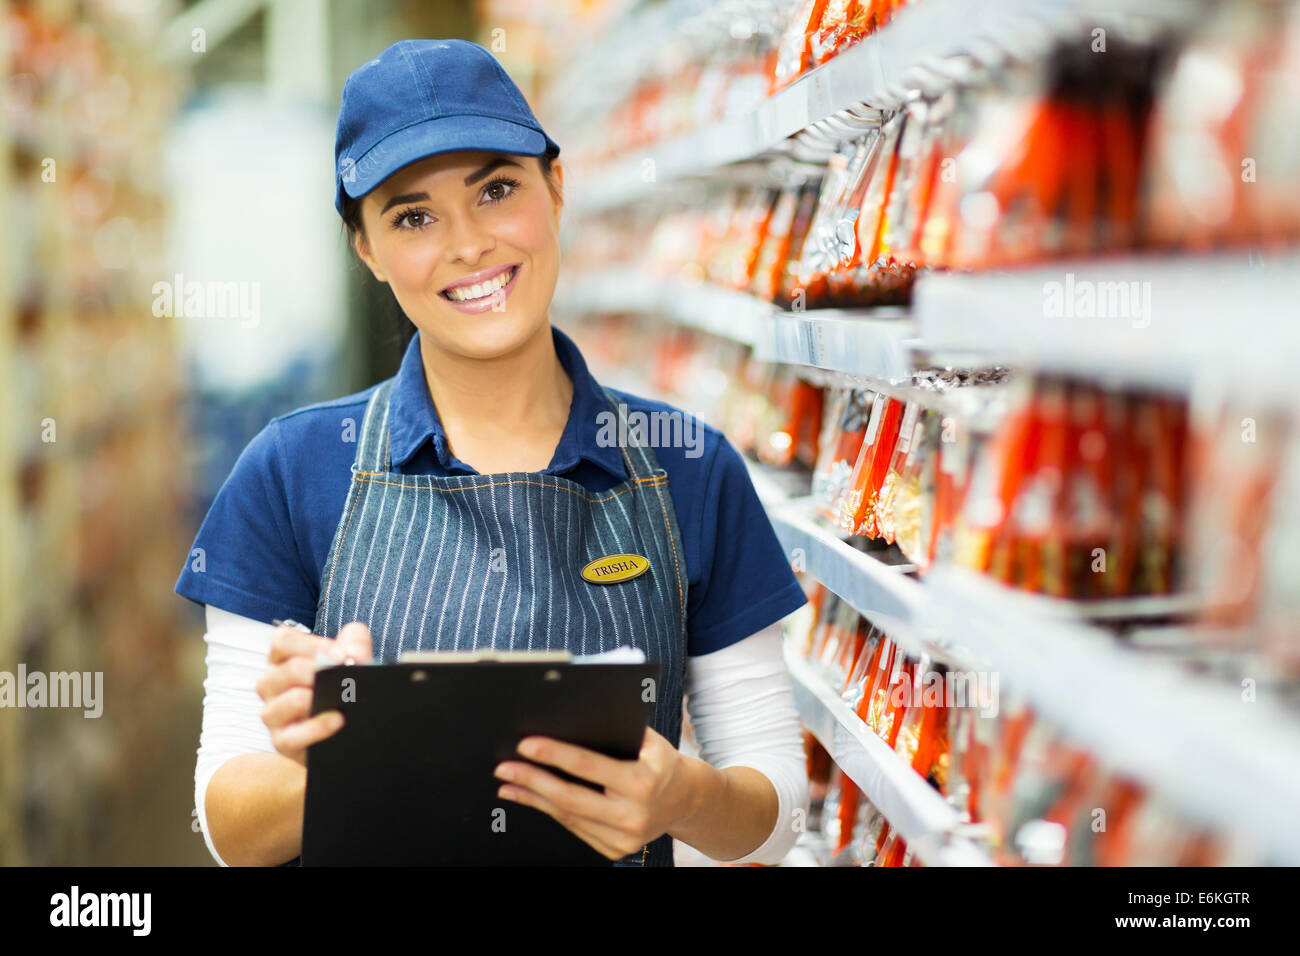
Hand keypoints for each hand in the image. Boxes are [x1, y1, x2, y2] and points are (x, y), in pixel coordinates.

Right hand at [255, 621, 372, 766]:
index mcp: (283, 660)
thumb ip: (354, 642)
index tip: (339, 653)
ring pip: (286, 703)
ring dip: (315, 699)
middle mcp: (272, 686)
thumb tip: (352, 653)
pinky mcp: (282, 741)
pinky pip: (291, 737)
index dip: (311, 645)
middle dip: (318, 672)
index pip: (282, 642)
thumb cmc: (341, 688)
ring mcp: (274, 715)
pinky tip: (338, 720)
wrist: (349, 727)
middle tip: (343, 676)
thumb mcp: (350, 658)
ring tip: (340, 698)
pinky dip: (317, 728)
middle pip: (287, 671)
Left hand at [493, 726, 700, 860]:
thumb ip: (615, 731)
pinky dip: (549, 811)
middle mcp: (632, 815)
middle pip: (570, 797)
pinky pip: (574, 827)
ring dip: (532, 798)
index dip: (554, 755)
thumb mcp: (647, 741)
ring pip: (567, 816)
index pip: (588, 766)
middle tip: (504, 766)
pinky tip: (530, 798)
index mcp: (641, 783)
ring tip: (508, 782)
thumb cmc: (659, 761)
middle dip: (532, 780)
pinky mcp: (614, 850)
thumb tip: (565, 718)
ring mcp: (623, 838)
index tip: (526, 744)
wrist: (685, 800)